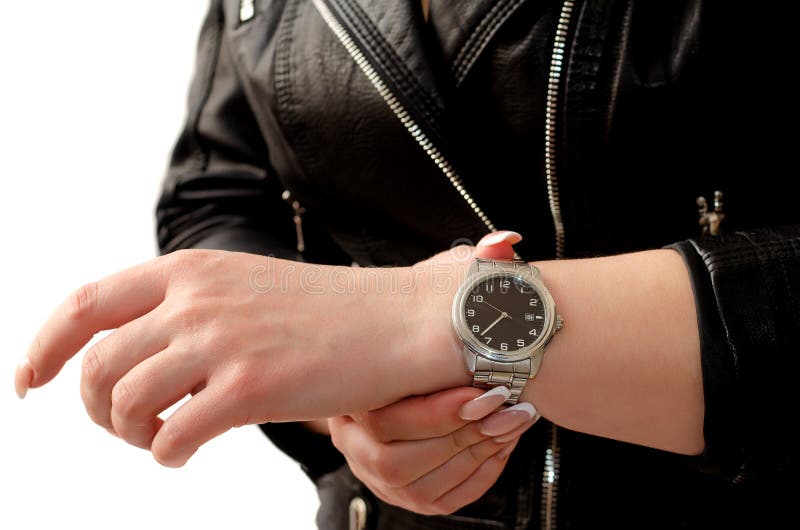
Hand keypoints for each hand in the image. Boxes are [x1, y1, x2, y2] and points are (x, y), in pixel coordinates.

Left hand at [13, 248, 462, 465]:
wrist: (395, 320)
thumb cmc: (325, 311)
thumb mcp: (242, 286)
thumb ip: (186, 308)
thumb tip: (132, 355)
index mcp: (190, 270)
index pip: (85, 305)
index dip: (44, 346)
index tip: (31, 380)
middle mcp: (196, 301)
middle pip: (97, 366)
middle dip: (95, 409)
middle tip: (124, 426)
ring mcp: (222, 342)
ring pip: (125, 403)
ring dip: (131, 434)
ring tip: (159, 439)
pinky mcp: (251, 387)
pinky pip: (172, 437)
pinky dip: (167, 454)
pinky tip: (186, 451)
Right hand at [329, 230, 533, 514]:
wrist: (400, 367)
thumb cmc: (416, 327)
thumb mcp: (432, 291)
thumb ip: (463, 269)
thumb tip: (503, 244)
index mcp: (351, 392)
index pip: (386, 416)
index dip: (440, 409)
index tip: (487, 390)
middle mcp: (353, 437)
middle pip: (399, 458)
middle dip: (463, 435)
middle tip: (511, 410)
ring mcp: (376, 469)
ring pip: (420, 484)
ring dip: (475, 456)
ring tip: (512, 424)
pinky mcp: (405, 490)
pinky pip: (439, 499)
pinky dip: (477, 477)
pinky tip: (500, 446)